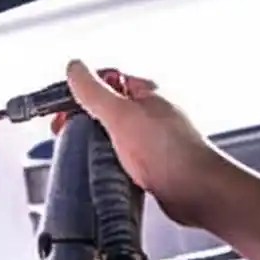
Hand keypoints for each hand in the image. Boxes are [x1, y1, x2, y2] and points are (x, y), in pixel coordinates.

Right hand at [65, 60, 225, 227]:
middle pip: (105, 108)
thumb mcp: (121, 114)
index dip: (80, 90)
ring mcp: (150, 139)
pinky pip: (119, 157)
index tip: (62, 107)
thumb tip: (74, 68)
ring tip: (87, 153)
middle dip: (83, 119)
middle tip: (68, 133)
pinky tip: (102, 170)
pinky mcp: (150, 164)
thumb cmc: (169, 151)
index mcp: (146, 92)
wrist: (197, 191)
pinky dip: (106, 162)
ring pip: (110, 134)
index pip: (106, 79)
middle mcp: (150, 113)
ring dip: (94, 143)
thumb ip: (94, 91)